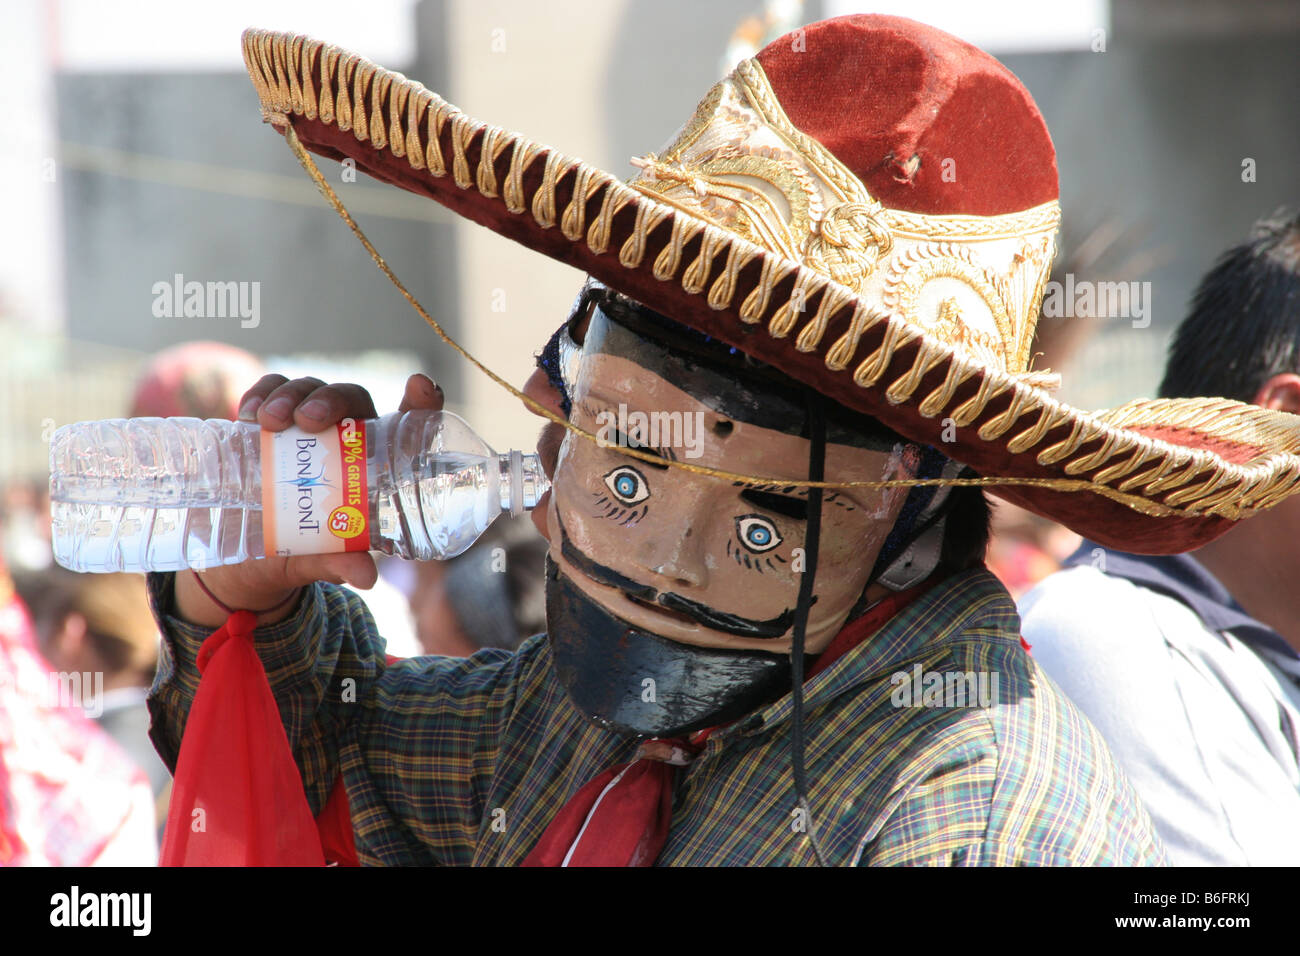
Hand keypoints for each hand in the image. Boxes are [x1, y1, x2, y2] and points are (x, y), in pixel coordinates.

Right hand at [174, 373, 442, 627]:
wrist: (247, 560)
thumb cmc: (301, 554)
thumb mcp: (319, 560)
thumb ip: (339, 562)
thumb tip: (365, 576)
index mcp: (372, 466)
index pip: (407, 424)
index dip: (421, 402)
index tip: (420, 385)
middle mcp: (344, 437)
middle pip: (351, 398)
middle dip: (331, 399)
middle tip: (306, 421)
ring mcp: (305, 426)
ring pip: (310, 389)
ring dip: (289, 395)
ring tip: (267, 423)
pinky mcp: (268, 423)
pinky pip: (269, 392)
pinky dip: (260, 393)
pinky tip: (248, 412)